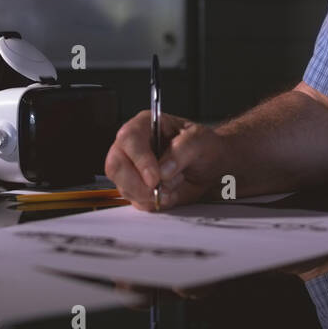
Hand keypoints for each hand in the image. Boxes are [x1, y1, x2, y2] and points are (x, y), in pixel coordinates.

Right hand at [104, 110, 225, 210]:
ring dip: (150, 194)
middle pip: (116, 165)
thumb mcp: (200, 140)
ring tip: (174, 185)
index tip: (155, 178)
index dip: (140, 160)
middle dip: (138, 184)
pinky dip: (154, 203)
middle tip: (160, 190)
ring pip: (124, 187)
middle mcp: (133, 146)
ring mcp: (132, 168)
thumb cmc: (204, 146)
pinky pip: (136, 201)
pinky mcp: (137, 188)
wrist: (211, 165)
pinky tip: (170, 194)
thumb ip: (183, 150)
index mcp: (145, 125)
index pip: (129, 139)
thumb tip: (163, 169)